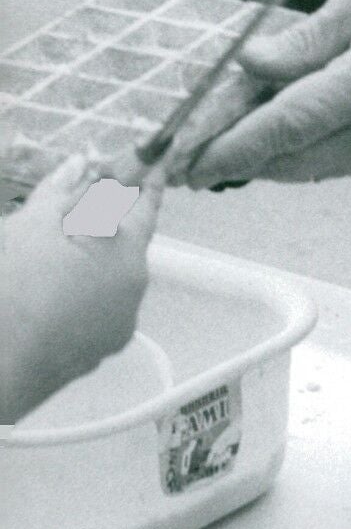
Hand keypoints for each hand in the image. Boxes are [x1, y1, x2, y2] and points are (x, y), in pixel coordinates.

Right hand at [1, 155, 165, 423]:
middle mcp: (134, 284)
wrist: (3, 363)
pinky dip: (84, 295)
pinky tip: (52, 294)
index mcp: (124, 248)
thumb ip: (62, 191)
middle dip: (104, 225)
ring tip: (48, 263)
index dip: (150, 183)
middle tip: (74, 214)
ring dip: (91, 263)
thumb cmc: (15, 289)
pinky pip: (102, 308)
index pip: (146, 205)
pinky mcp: (106, 346)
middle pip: (125, 241)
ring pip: (111, 276)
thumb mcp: (31, 227)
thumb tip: (80, 164)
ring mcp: (123, 318)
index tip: (156, 165)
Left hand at [181, 0, 350, 188]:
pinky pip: (334, 165)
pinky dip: (304, 153)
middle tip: (194, 147)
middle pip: (283, 160)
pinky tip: (293, 128)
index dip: (227, 145)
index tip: (187, 156)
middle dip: (234, 157)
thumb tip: (253, 62)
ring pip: (305, 169)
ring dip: (266, 157)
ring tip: (235, 135)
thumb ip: (309, 34)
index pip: (281, 125)